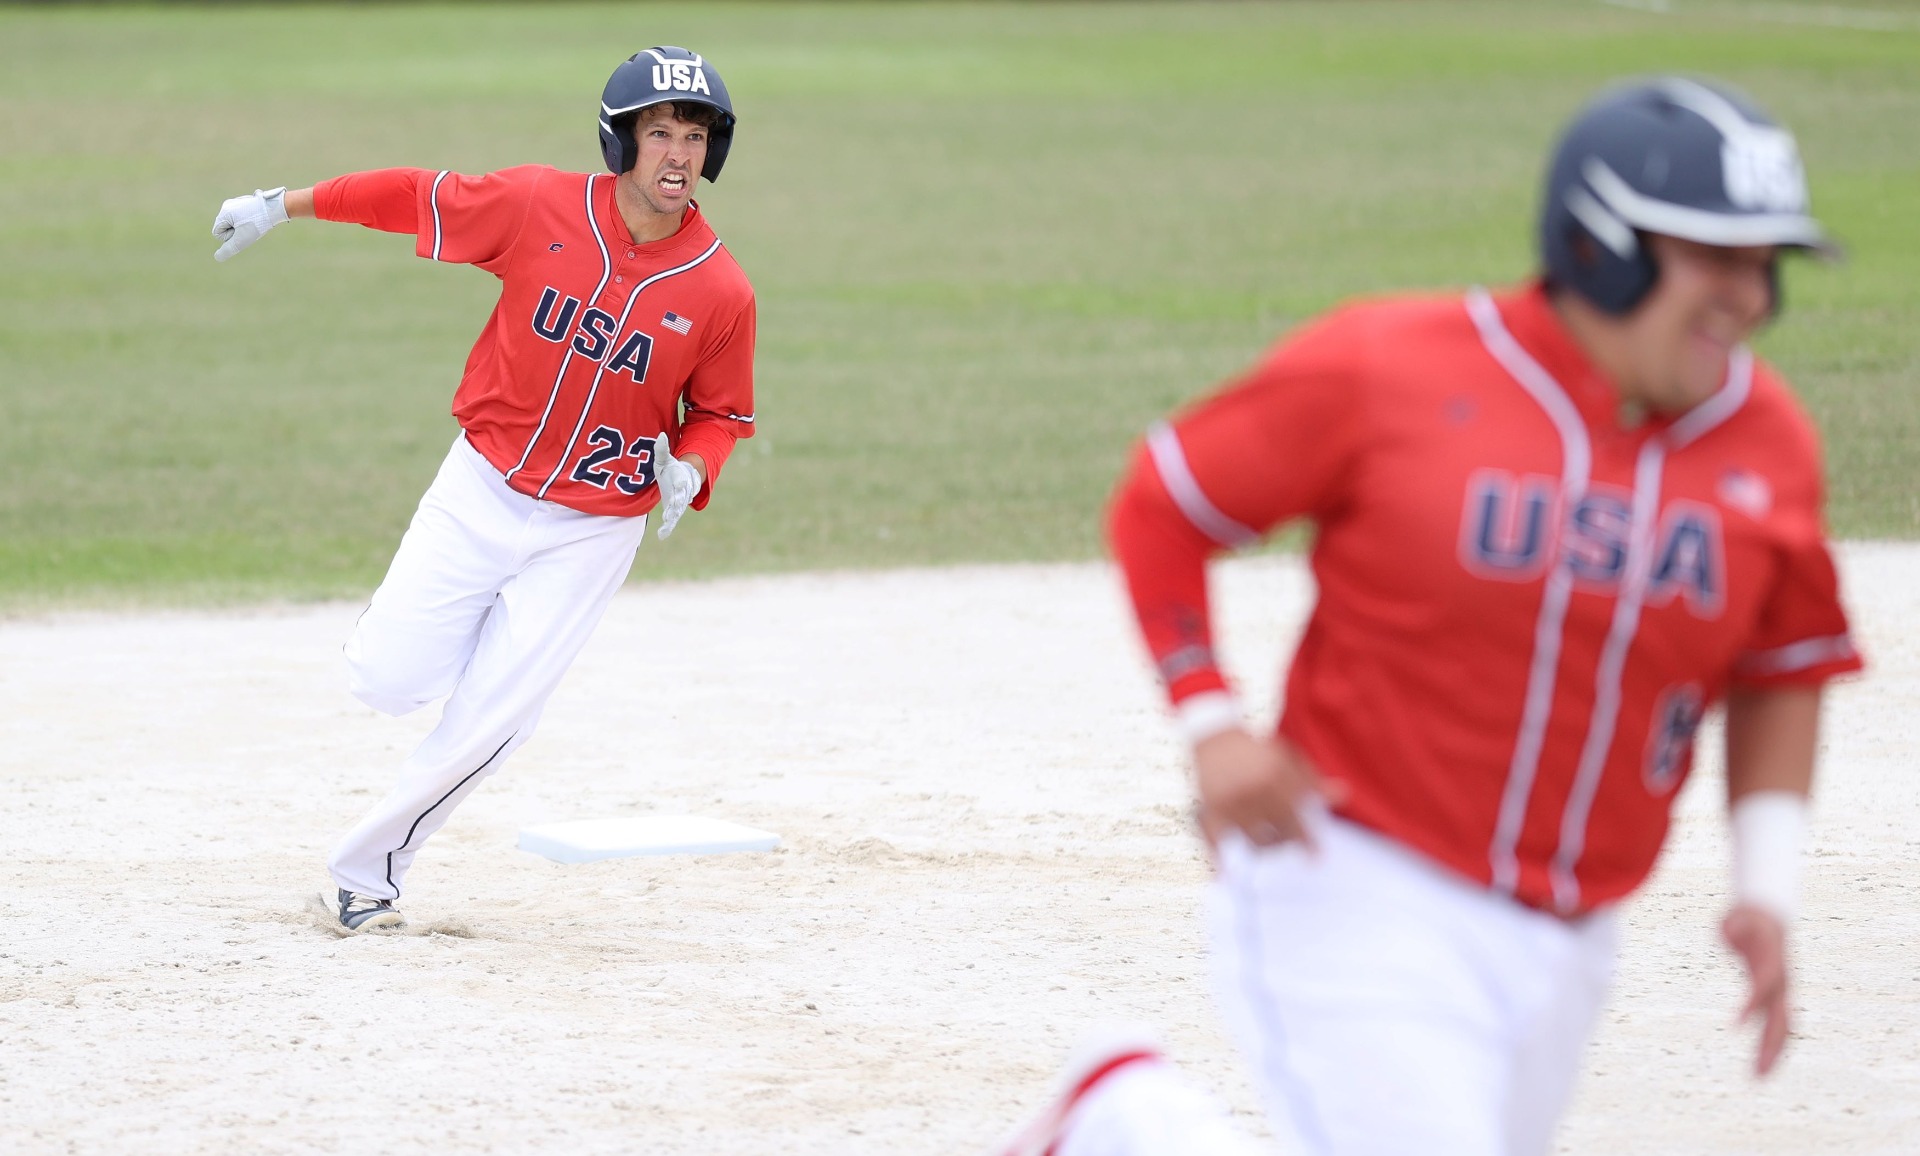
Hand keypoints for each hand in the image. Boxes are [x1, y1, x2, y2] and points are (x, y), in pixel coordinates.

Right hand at [211, 187, 288, 261]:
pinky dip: (249, 221)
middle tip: (250, 227)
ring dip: (243, 227)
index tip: (242, 231)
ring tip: (255, 223)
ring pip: (234, 223)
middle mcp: (227, 205)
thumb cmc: (258, 224)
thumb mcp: (241, 240)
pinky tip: (257, 218)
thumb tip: (217, 257)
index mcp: (224, 212)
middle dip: (237, 232)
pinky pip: (241, 218)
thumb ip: (228, 249)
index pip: (217, 233)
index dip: (230, 237)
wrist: (275, 208)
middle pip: (226, 228)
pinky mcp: (245, 202)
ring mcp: (236, 202)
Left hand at [650, 433, 700, 539]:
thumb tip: (660, 435)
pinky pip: (671, 520)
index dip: (681, 485)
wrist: (680, 480)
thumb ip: (662, 449)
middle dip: (677, 504)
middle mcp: (682, 493)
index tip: (681, 486)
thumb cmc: (671, 468)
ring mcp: (678, 503)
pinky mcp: (673, 510)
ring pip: (676, 511)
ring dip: (672, 517)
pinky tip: (662, 535)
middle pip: (681, 499)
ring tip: (668, 523)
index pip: (682, 483)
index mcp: (681, 480)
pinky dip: (667, 528)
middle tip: (674, 509)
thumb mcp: (665, 459)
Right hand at [1192, 729, 1345, 850]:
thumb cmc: (1254, 748)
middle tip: (1297, 851)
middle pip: (1280, 829)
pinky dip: (1217, 859)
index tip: (1318, 855)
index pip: (1298, 812)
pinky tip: (1224, 878)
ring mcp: (1230, 799)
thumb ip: (1311, 779)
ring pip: (1254, 839)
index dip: (1308, 836)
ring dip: (1265, 848)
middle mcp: (1253, 786)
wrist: (1209, 732)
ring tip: (1270, 846)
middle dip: (1290, 843)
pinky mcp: (1208, 807)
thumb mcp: (1285, 757)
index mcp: (1275, 771)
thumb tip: (1344, 795)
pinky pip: (1214, 838)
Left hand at [1721, 904, 1791, 1074]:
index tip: (1734, 1025)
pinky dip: (1770, 1044)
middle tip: (1756, 1072)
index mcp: (1771, 964)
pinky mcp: (1773, 997)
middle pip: (1779, 1018)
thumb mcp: (1739, 917)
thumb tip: (1731, 929)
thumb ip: (1737, 925)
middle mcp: (1781, 982)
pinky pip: (1774, 1025)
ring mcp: (1780, 991)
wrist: (1769, 916)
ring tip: (1757, 1077)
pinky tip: (1760, 1064)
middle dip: (1770, 1045)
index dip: (1751, 1005)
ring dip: (1772, 1052)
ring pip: (1781, 1027)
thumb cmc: (1749, 917)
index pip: (1762, 988)